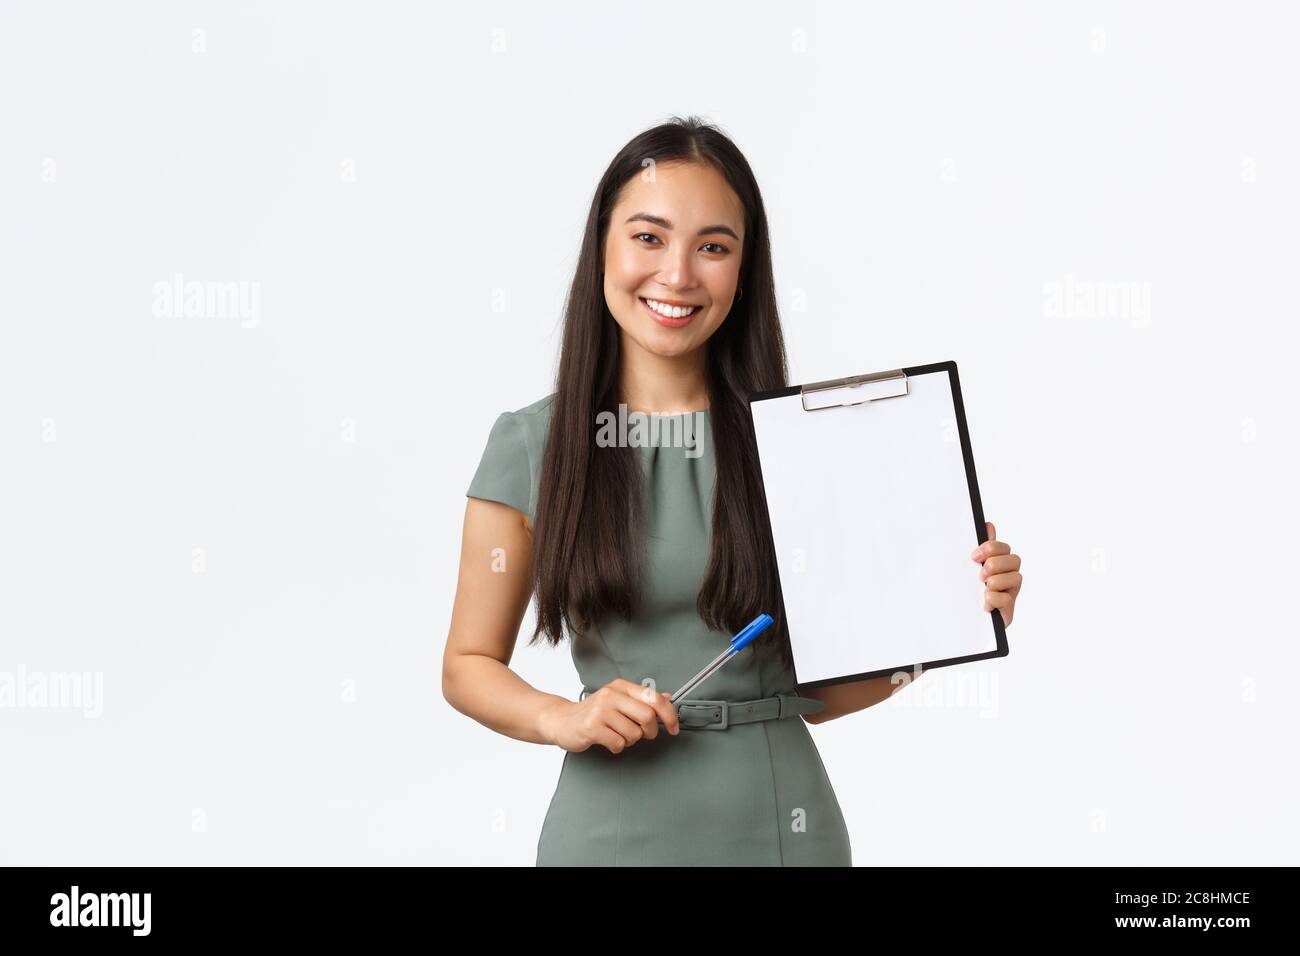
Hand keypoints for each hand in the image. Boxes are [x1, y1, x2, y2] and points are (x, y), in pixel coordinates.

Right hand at [538, 679, 680, 753]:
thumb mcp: (618, 700)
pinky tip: (607, 740)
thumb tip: (667, 697)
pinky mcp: (592, 727)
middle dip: (650, 731)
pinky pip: (618, 744)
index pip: (653, 698)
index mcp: (621, 687)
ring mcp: (600, 711)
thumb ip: (642, 699)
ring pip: (634, 734)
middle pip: (648, 716)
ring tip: (617, 735)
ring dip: (630, 741)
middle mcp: (611, 695)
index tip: (674, 727)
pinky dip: (617, 747)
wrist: (561, 720)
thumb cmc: (592, 712)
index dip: (669, 714)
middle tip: (643, 734)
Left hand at [971, 521, 1020, 626]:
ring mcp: (1010, 593)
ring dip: (995, 582)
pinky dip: (993, 600)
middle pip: (1014, 560)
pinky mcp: (1008, 610)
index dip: (990, 548)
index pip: (1003, 547)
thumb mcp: (970, 567)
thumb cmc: (968, 590)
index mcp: (999, 563)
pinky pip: (1006, 600)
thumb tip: (987, 524)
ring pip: (1015, 577)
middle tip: (980, 574)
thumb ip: (981, 548)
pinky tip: (984, 603)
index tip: (974, 556)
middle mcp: (1009, 576)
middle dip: (995, 564)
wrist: (962, 620)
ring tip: (983, 588)